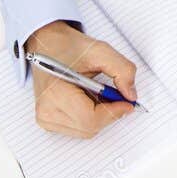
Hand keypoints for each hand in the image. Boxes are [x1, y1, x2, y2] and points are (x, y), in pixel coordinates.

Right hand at [24, 20, 138, 138]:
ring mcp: (45, 117)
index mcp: (55, 91)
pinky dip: (90, 118)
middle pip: (90, 127)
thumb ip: (122, 70)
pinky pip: (78, 129)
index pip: (90, 119)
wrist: (47, 45)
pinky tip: (88, 100)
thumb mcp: (101, 51)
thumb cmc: (68, 47)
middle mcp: (46, 108)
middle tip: (116, 94)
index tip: (127, 102)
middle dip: (109, 113)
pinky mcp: (47, 121)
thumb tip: (131, 96)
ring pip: (86, 131)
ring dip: (100, 115)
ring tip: (97, 93)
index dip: (113, 112)